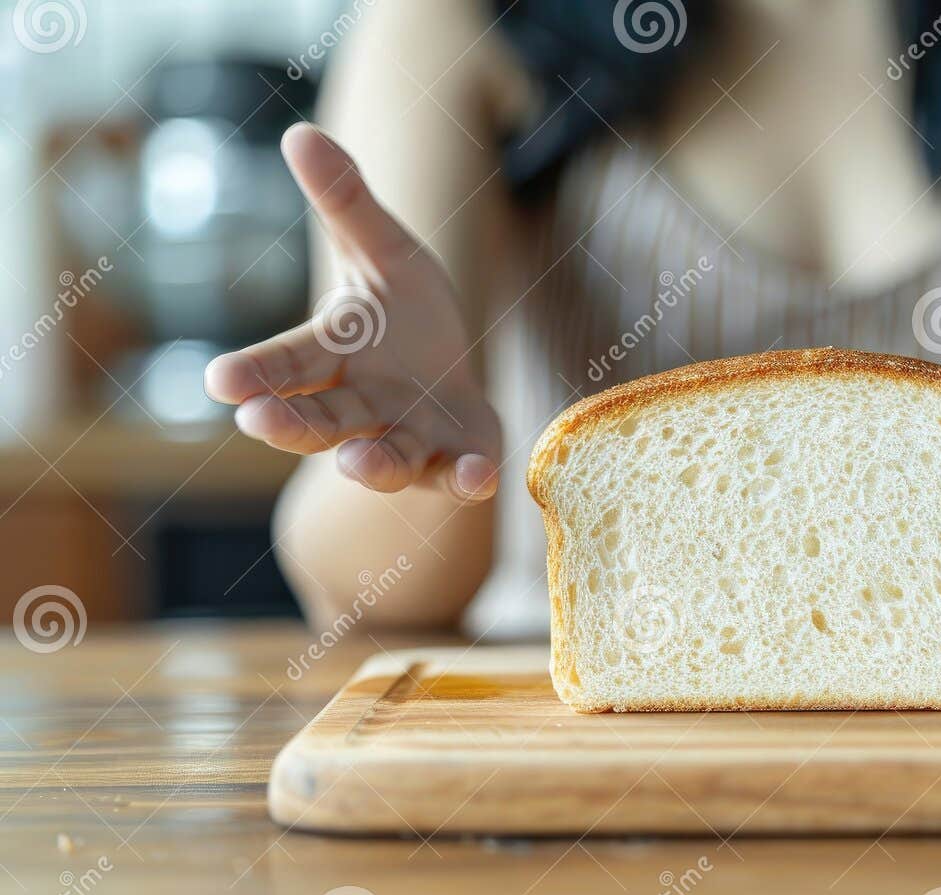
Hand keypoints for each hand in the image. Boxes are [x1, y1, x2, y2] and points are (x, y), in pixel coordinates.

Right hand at [204, 124, 500, 501]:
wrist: (453, 385)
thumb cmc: (404, 319)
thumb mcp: (385, 254)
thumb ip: (347, 206)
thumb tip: (298, 133)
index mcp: (333, 356)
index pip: (285, 364)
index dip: (254, 373)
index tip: (222, 381)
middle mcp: (360, 408)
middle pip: (319, 421)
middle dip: (289, 424)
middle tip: (257, 422)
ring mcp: (407, 439)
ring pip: (383, 459)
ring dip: (371, 465)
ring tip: (357, 464)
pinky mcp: (457, 460)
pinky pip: (459, 474)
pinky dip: (466, 478)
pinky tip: (480, 478)